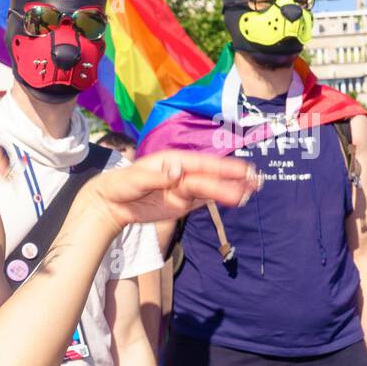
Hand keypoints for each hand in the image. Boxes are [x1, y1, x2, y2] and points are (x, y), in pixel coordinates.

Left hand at [88, 150, 258, 231]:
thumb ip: (156, 176)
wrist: (110, 204)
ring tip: (253, 190)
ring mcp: (183, 188)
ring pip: (211, 188)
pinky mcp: (182, 202)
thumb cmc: (120, 185)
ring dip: (231, 189)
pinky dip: (220, 199)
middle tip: (255, 180)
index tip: (239, 170)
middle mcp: (181, 172)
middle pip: (210, 176)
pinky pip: (204, 200)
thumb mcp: (133, 180)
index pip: (200, 164)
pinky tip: (237, 199)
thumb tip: (177, 172)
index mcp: (172, 161)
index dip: (220, 167)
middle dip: (232, 178)